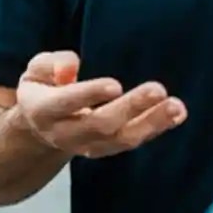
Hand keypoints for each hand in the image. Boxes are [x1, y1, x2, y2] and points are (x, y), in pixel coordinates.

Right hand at [16, 51, 187, 158]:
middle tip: (158, 89)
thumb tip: (71, 67)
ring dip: (152, 123)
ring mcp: (88, 145)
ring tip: (176, 106)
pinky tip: (177, 113)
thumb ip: (50, 64)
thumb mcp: (35, 71)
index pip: (65, 104)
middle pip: (100, 125)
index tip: (115, 85)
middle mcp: (66, 133)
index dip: (89, 95)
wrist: (40, 130)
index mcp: (43, 110)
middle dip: (130, 108)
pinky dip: (156, 128)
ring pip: (122, 139)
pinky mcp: (107, 148)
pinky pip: (132, 141)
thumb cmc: (43, 89)